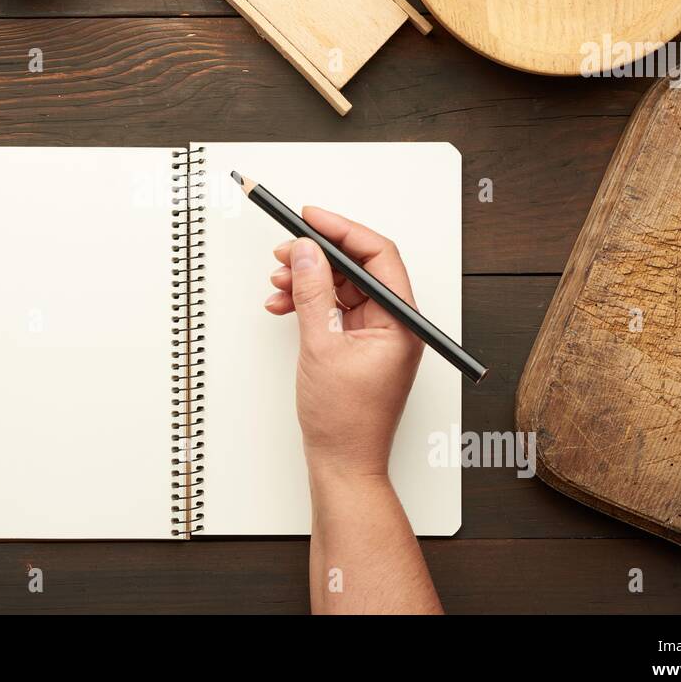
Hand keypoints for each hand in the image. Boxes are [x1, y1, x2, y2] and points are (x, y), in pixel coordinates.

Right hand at [264, 207, 422, 479]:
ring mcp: (378, 335)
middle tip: (286, 249)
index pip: (378, 256)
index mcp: (401, 322)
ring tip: (279, 281)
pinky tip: (284, 304)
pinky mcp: (360, 346)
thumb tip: (306, 252)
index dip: (342, 230)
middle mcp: (395, 325)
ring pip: (343, 288)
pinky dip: (309, 303)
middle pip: (359, 269)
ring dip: (309, 280)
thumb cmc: (344, 420)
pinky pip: (336, 309)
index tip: (310, 218)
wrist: (343, 463)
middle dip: (319, 256)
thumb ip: (311, 292)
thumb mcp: (320, 345)